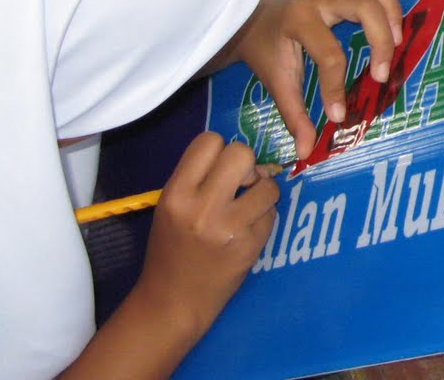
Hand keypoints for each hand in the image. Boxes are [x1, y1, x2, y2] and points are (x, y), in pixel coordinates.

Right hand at [134, 133, 279, 340]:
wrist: (173, 302)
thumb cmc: (172, 249)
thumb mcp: (171, 207)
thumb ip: (200, 177)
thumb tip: (244, 157)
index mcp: (176, 194)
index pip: (209, 141)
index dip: (219, 150)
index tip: (219, 168)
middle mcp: (202, 208)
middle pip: (242, 153)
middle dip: (246, 165)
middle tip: (240, 184)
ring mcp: (230, 228)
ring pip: (268, 184)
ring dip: (263, 192)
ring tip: (248, 208)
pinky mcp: (251, 246)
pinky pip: (272, 212)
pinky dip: (265, 216)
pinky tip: (248, 231)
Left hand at [234, 0, 414, 158]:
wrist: (253, 18)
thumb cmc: (267, 50)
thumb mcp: (277, 83)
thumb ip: (294, 116)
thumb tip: (306, 152)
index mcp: (300, 21)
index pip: (330, 54)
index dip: (337, 88)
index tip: (340, 117)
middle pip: (364, 8)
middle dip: (380, 40)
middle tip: (381, 73)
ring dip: (392, 10)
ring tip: (397, 41)